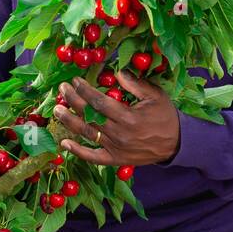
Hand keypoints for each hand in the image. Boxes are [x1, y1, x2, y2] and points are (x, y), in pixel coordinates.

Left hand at [52, 70, 180, 166]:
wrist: (176, 144)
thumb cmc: (165, 116)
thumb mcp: (155, 96)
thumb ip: (135, 84)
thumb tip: (117, 71)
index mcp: (128, 117)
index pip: (99, 101)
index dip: (84, 90)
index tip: (75, 81)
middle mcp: (119, 134)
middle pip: (89, 115)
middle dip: (72, 100)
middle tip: (62, 89)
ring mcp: (115, 148)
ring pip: (87, 134)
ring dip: (69, 121)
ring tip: (56, 110)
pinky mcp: (115, 160)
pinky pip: (93, 157)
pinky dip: (77, 152)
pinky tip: (64, 143)